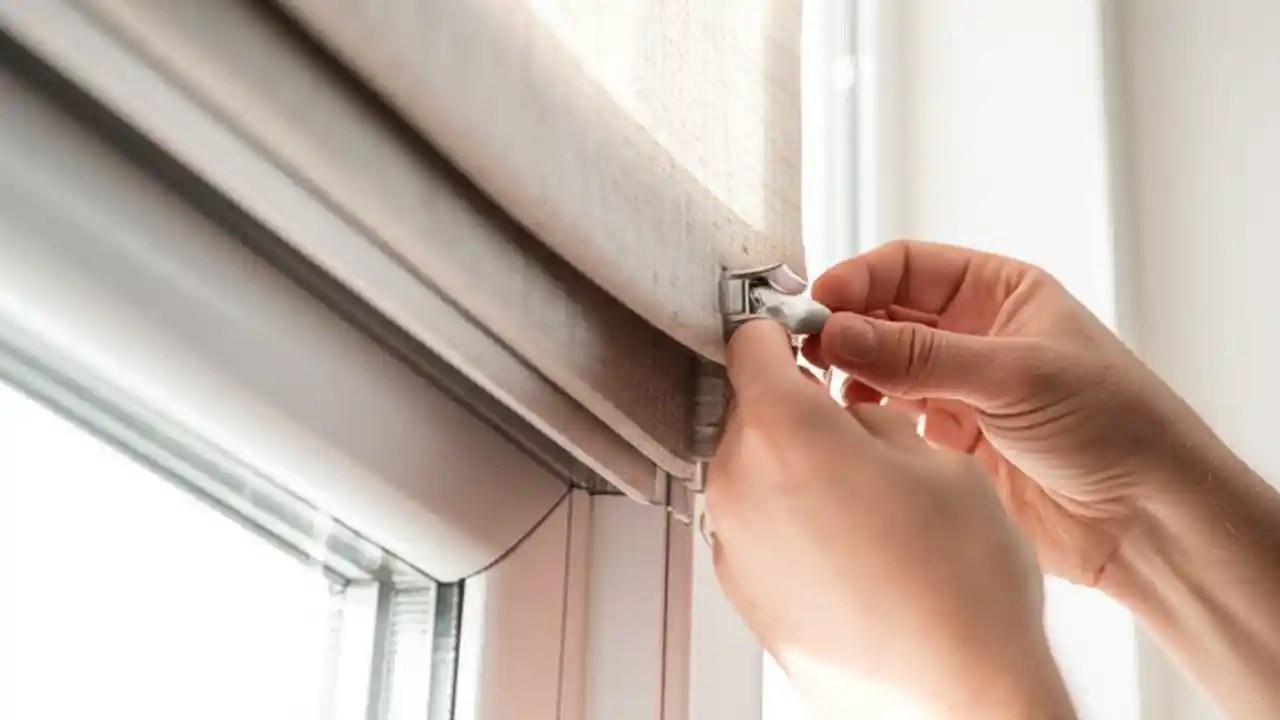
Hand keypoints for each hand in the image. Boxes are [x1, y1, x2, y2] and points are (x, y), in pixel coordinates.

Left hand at [708, 321, 1072, 718]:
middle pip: (748, 411)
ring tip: (861, 498)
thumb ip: (871, 415)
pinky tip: (849, 545)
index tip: (795, 330)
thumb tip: (845, 412)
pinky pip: (756, 527)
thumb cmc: (961, 582)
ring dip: (791, 468)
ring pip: (752, 472)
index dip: (779, 327)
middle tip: (849, 421)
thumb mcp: (936, 457)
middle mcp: (739, 485)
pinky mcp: (742, 592)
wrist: (962, 693)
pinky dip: (789, 522)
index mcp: (783, 432)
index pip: (751, 343)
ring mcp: (733, 544)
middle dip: (792, 405)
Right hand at [803, 240, 1216, 588]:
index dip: (857, 279)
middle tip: (806, 347)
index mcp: (1000, 292)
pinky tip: (854, 422)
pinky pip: (892, 416)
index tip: (816, 303)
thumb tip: (839, 331)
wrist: (1146, 520)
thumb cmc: (1114, 425)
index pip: (907, 266)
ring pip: (882, 366)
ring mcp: (961, 387)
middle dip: (844, 326)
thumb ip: (920, 354)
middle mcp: (976, 333)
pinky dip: (867, 416)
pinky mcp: (952, 441)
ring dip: (850, 373)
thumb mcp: (1014, 374)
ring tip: (825, 388)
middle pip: (885, 313)